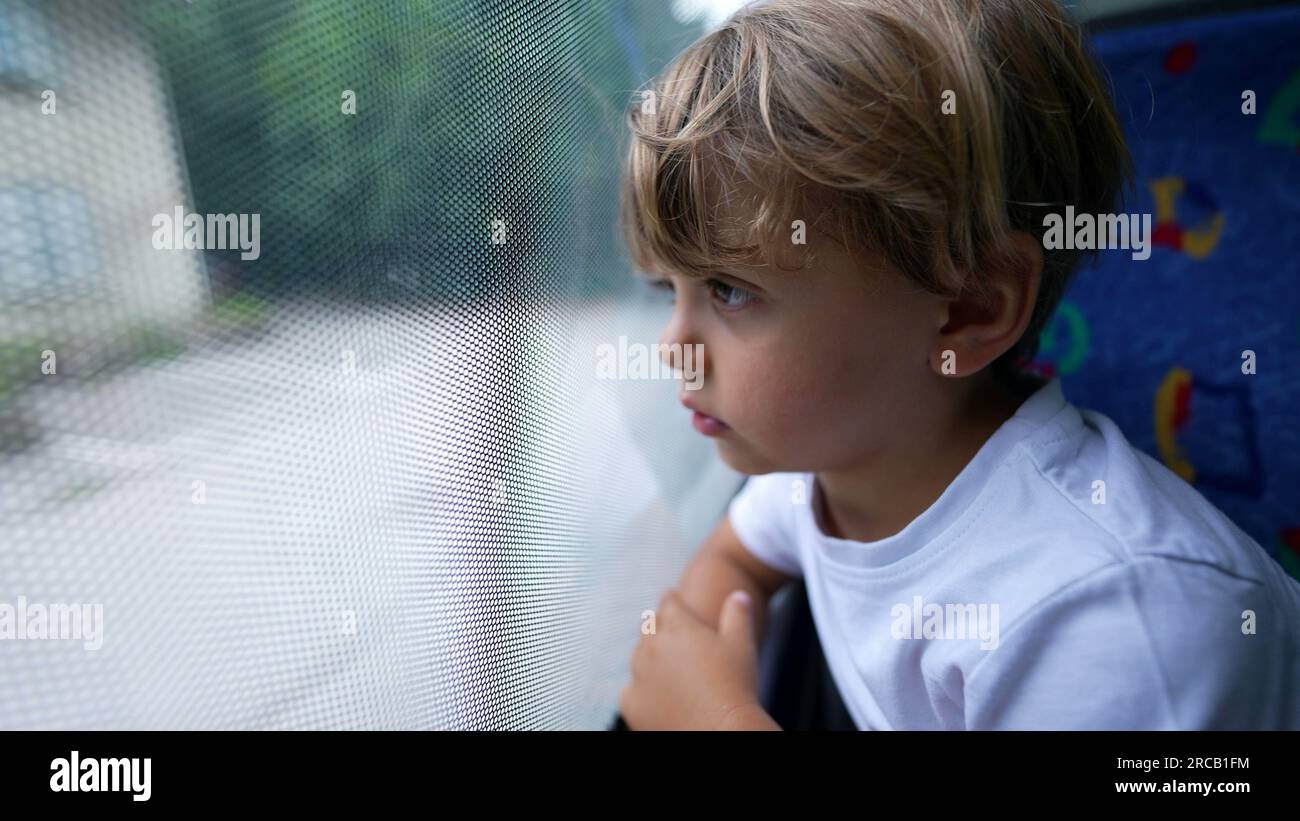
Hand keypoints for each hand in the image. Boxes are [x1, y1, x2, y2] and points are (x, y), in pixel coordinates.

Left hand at [619, 589, 776, 729]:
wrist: (720, 731)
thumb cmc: (736, 685)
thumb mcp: (742, 644)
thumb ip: (738, 614)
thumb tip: (739, 594)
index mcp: (678, 626)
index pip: (668, 603)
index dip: (671, 599)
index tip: (671, 597)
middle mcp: (652, 645)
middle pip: (649, 627)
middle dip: (658, 625)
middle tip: (666, 628)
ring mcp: (639, 674)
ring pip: (638, 656)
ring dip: (648, 655)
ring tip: (659, 660)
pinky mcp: (631, 702)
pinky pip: (630, 689)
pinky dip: (640, 689)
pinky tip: (651, 693)